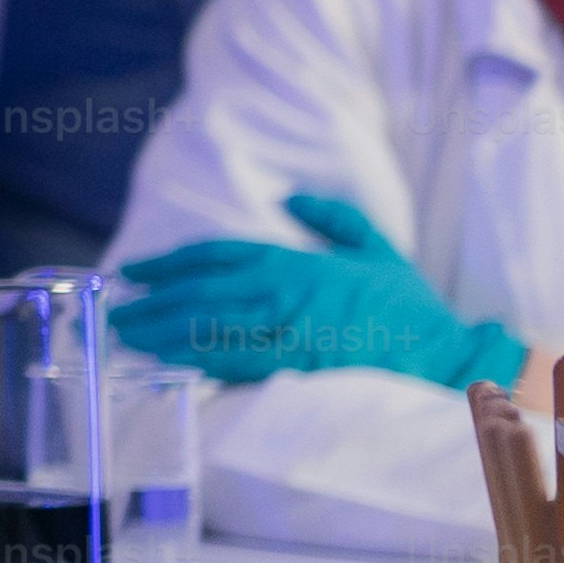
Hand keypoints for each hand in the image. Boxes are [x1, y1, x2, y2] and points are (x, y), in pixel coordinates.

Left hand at [111, 193, 528, 391]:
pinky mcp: (299, 365)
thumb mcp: (375, 249)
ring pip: (212, 324)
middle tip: (115, 309)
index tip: (135, 271)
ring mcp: (291, 328)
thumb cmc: (409, 307)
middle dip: (154, 299)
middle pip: (203, 291)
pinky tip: (168, 360)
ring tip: (126, 334)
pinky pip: (238, 360)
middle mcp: (288, 291)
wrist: (448, 355)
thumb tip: (290, 197)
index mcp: (300, 262)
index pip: (219, 257)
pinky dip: (198, 358)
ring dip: (163, 329)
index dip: (171, 263)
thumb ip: (331, 219)